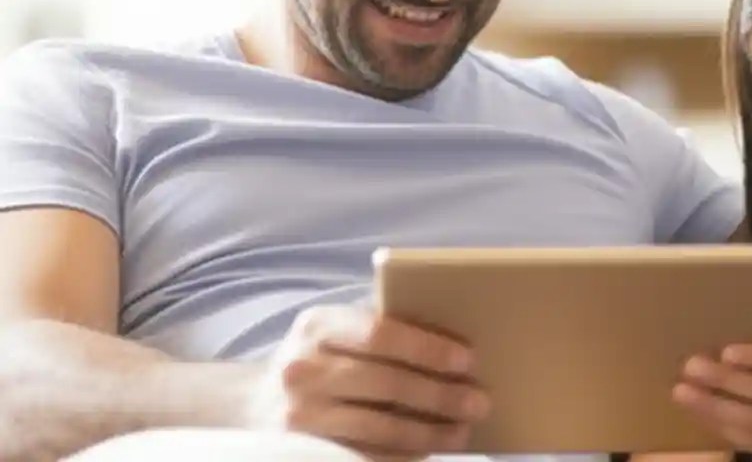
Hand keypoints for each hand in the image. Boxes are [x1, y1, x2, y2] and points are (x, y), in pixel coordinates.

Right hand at [247, 304, 489, 459]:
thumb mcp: (336, 333)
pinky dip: (404, 457)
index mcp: (317, 325)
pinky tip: (431, 452)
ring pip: (378, 428)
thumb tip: (456, 350)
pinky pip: (365, 458)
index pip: (379, 332)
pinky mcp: (301, 453)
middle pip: (385, 382)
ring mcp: (298, 416)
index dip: (427, 347)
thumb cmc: (318, 361)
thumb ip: (380, 332)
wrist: (249, 404)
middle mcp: (302, 369)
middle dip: (440, 395)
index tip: (468, 360)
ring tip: (464, 432)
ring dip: (429, 433)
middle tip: (480, 402)